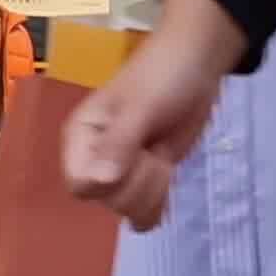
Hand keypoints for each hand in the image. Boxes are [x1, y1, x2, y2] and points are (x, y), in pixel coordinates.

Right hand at [61, 0, 239, 229]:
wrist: (197, 65)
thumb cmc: (161, 77)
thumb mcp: (139, 108)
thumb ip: (118, 144)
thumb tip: (98, 184)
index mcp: (81, 137)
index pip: (78, 185)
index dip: (106, 181)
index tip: (133, 155)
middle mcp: (93, 158)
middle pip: (105, 201)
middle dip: (137, 182)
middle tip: (152, 150)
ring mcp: (120, 171)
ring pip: (126, 208)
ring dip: (153, 189)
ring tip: (161, 156)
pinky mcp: (145, 178)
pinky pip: (144, 210)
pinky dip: (160, 201)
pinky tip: (167, 174)